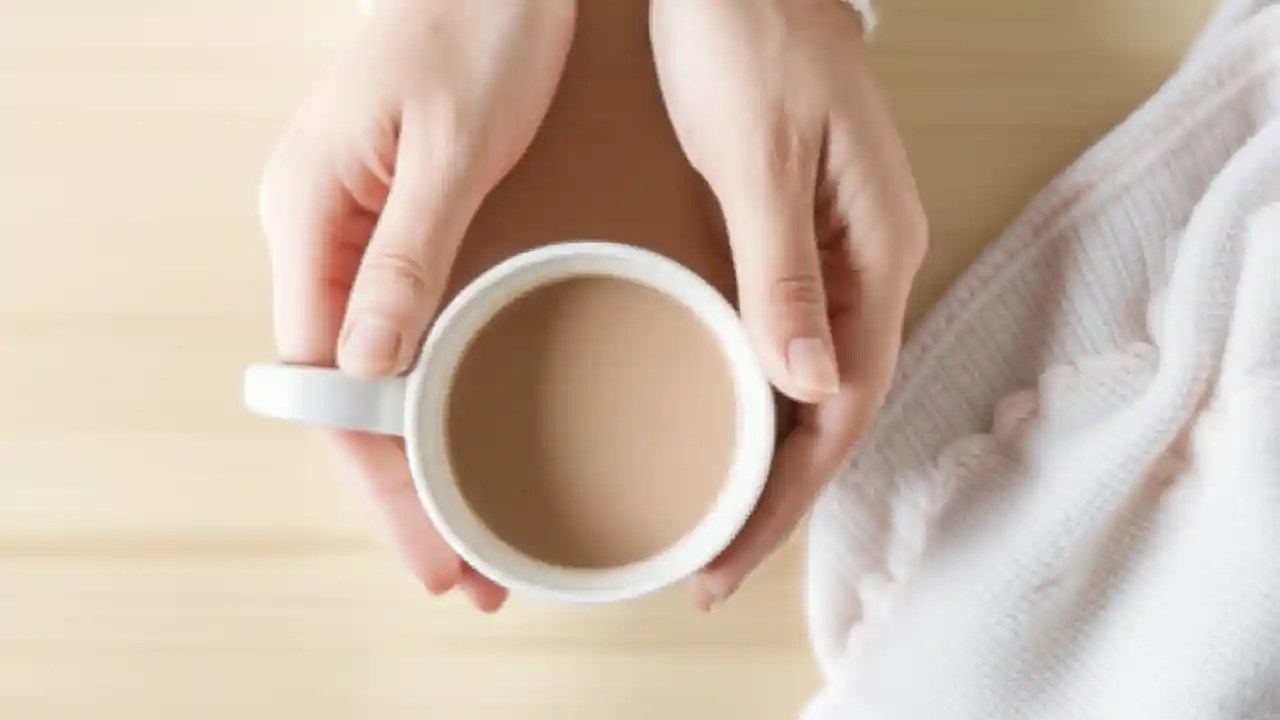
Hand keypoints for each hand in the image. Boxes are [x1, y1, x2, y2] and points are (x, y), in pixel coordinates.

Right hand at [258, 0, 575, 610]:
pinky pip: (396, 334)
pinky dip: (429, 398)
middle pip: (343, 397)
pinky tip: (462, 438)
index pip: (325, 388)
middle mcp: (318, 236)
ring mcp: (352, 233)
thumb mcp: (447, 146)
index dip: (378, 480)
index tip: (434, 551)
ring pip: (369, 375)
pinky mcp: (393, 225)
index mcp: (312, 218)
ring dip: (416, 455)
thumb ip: (406, 258)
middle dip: (400, 491)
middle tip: (466, 573)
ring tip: (472, 532)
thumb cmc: (474, 27)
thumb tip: (371, 372)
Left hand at [651, 0, 927, 609]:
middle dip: (778, 497)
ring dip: (769, 457)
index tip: (728, 557)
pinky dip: (759, 398)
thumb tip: (809, 384)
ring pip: (815, 383)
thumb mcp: (759, 157)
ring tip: (714, 522)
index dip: (789, 494)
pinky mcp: (800, 235)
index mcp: (876, 250)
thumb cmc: (746, 39)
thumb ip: (784, 271)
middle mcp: (870, 261)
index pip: (844, 405)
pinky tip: (726, 426)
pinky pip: (791, 340)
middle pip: (835, 409)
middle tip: (709, 566)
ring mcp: (839, 250)